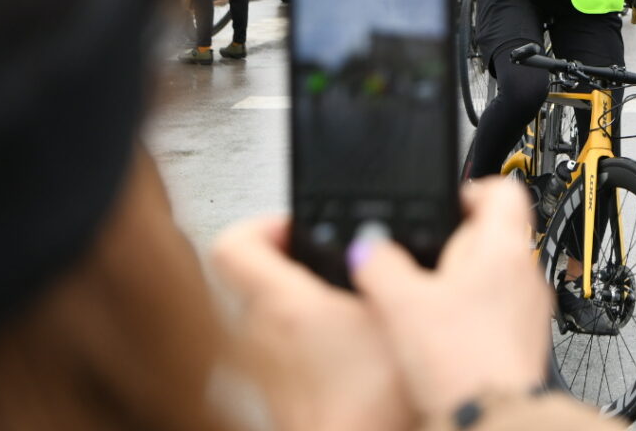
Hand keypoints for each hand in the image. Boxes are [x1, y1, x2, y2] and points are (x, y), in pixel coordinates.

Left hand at [211, 216, 411, 430]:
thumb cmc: (374, 410)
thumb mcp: (401, 317)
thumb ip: (386, 270)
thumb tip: (379, 244)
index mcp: (284, 307)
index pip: (234, 242)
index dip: (265, 224)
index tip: (301, 228)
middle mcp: (259, 338)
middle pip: (256, 280)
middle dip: (298, 269)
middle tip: (342, 272)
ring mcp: (262, 373)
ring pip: (270, 320)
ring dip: (307, 311)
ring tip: (356, 316)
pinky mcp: (276, 400)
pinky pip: (282, 356)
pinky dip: (311, 348)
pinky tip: (353, 359)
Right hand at [353, 180, 550, 422]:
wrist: (491, 418)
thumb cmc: (460, 361)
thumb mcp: (401, 303)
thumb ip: (379, 264)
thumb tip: (367, 248)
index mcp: (503, 245)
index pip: (503, 188)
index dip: (471, 187)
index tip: (445, 198)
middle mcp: (526, 271)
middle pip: (497, 233)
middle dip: (459, 241)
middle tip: (424, 255)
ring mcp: (531, 308)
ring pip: (499, 275)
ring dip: (468, 281)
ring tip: (430, 300)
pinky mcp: (526, 342)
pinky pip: (501, 313)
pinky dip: (476, 316)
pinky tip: (446, 337)